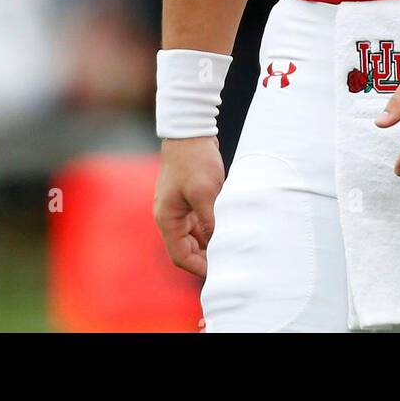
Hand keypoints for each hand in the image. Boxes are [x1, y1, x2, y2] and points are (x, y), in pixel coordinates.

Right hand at [153, 136, 224, 277]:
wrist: (191, 129)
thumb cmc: (194, 160)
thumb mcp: (205, 193)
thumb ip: (210, 221)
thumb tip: (219, 245)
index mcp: (167, 219)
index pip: (180, 256)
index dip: (199, 267)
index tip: (221, 271)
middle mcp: (170, 216)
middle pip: (186, 248)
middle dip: (206, 257)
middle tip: (229, 261)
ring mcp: (179, 206)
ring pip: (194, 235)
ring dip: (210, 242)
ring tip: (231, 246)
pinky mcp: (188, 197)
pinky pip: (198, 221)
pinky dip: (210, 227)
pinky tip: (227, 227)